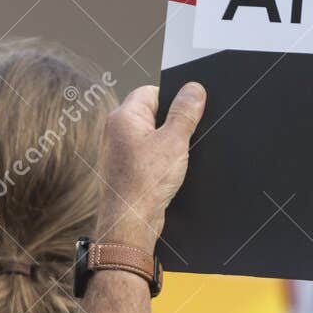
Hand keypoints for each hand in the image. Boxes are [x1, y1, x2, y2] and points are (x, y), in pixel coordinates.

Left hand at [96, 83, 206, 251]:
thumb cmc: (143, 184)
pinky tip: (171, 170)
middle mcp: (118, 131)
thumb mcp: (174, 142)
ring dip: (169, 143)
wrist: (129, 223)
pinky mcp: (127, 168)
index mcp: (124, 116)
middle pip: (153, 112)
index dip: (174, 98)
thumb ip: (185, 113)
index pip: (152, 91)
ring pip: (152, 135)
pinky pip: (149, 154)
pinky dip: (162, 158)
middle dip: (173, 122)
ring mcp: (121, 151)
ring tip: (177, 156)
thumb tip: (194, 89)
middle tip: (187, 135)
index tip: (191, 109)